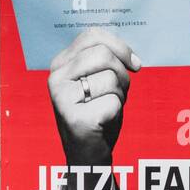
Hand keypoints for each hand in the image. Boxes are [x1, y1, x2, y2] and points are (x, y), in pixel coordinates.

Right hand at [48, 27, 141, 168]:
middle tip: (119, 91)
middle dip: (121, 73)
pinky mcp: (77, 118)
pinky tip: (104, 120)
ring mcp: (63, 98)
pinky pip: (113, 101)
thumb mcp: (96, 80)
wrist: (87, 153)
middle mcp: (56, 78)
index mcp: (60, 64)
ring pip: (111, 78)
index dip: (120, 46)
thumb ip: (104, 60)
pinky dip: (117, 111)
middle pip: (104, 54)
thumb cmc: (97, 112)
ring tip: (107, 106)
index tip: (133, 63)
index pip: (92, 36)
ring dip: (120, 94)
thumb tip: (132, 54)